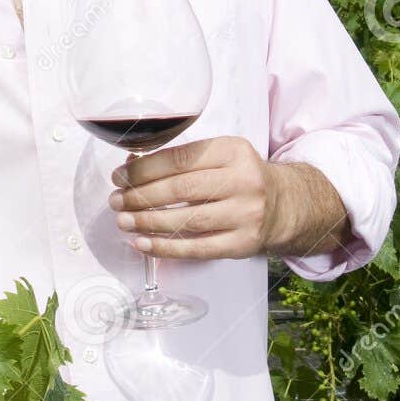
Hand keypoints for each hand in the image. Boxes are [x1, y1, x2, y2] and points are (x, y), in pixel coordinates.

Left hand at [107, 135, 283, 260]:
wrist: (283, 204)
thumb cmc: (239, 177)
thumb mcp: (220, 155)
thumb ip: (183, 160)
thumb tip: (133, 169)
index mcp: (232, 151)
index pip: (180, 159)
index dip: (144, 170)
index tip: (120, 176)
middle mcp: (243, 181)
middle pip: (182, 190)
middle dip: (141, 196)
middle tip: (117, 201)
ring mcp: (245, 214)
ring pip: (188, 221)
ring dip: (149, 223)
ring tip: (124, 221)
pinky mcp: (243, 243)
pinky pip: (197, 249)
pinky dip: (166, 248)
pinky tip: (143, 244)